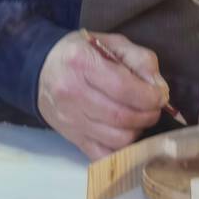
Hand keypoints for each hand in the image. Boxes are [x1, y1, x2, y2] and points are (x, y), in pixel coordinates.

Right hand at [37, 30, 166, 159]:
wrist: (40, 68)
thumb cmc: (80, 53)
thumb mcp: (111, 43)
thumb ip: (140, 59)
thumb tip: (159, 88)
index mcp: (81, 63)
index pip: (123, 88)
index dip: (149, 96)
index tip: (159, 95)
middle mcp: (72, 93)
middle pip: (122, 117)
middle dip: (147, 115)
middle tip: (152, 108)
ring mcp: (70, 119)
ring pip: (117, 139)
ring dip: (137, 131)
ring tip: (137, 118)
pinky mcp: (72, 137)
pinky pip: (104, 156)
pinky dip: (121, 150)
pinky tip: (125, 133)